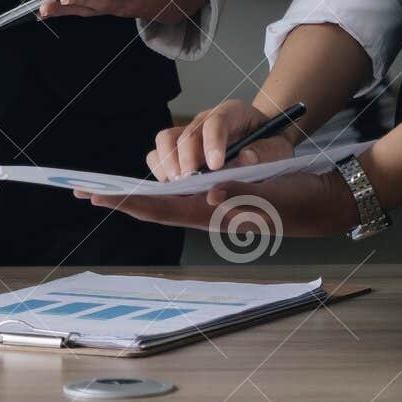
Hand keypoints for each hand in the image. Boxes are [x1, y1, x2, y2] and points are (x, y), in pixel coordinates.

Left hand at [37, 0, 205, 24]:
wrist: (176, 7)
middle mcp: (126, 3)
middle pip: (103, 2)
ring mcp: (114, 8)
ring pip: (88, 9)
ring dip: (65, 9)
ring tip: (44, 7)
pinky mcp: (105, 8)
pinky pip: (82, 11)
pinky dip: (64, 11)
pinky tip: (44, 9)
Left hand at [76, 169, 360, 236]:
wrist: (320, 204)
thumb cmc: (297, 197)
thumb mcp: (271, 192)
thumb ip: (241, 192)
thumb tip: (208, 193)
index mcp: (211, 214)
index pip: (160, 209)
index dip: (127, 202)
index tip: (96, 197)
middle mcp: (203, 213)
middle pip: (152, 207)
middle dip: (118, 200)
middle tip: (82, 192)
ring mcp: (208, 209)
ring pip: (162, 203)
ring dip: (133, 197)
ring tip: (103, 190)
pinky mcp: (216, 201)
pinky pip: (178, 198)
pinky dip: (156, 192)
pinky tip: (144, 187)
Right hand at [147, 99, 295, 180]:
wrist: (263, 143)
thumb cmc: (270, 145)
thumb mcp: (277, 148)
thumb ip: (265, 152)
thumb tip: (246, 158)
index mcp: (232, 113)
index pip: (216, 121)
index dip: (213, 143)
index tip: (215, 167)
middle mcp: (205, 120)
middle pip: (187, 133)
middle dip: (187, 159)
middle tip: (192, 182)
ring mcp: (189, 133)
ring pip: (165, 139)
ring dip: (169, 164)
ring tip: (179, 186)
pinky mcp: (178, 149)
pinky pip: (157, 154)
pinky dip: (160, 170)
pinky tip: (173, 187)